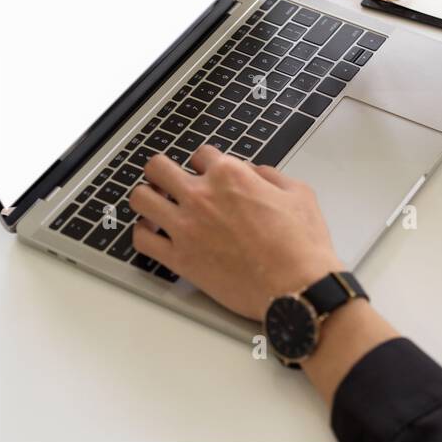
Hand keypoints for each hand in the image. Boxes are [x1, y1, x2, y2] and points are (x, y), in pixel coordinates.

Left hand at [131, 147, 341, 320]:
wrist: (297, 288)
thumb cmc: (301, 246)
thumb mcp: (298, 193)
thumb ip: (270, 176)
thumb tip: (256, 173)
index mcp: (230, 175)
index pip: (200, 154)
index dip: (205, 163)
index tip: (207, 173)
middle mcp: (202, 196)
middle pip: (158, 168)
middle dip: (163, 171)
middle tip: (169, 181)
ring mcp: (186, 228)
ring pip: (140, 199)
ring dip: (147, 198)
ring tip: (156, 205)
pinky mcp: (180, 260)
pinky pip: (141, 241)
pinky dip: (143, 234)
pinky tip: (155, 235)